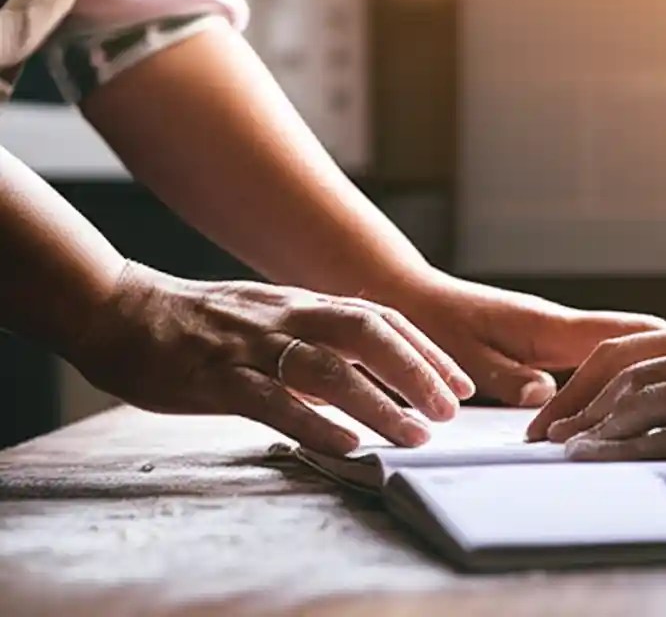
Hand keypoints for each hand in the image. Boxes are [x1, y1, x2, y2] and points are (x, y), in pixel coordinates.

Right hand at [71, 262, 474, 455]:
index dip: (426, 350)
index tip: (461, 383)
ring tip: (413, 437)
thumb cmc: (198, 323)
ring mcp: (252, 345)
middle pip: (368, 332)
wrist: (118, 311)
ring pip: (328, 368)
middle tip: (451, 410)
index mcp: (303, 303)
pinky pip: (272, 401)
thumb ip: (315, 338)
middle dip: (417, 370)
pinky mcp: (216, 377)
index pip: (381, 319)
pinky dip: (313, 423)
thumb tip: (366, 371)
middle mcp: (287, 317)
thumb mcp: (270, 319)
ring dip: (379, 404)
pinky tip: (345, 446)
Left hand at [404, 276, 665, 407]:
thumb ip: (505, 377)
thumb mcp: (462, 356)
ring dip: (643, 375)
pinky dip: (614, 382)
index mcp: (549, 326)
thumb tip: (547, 397)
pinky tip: (626, 410)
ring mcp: (558, 336)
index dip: (663, 351)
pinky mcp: (548, 347)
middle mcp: (561, 327)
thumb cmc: (433, 323)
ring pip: (617, 353)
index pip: (621, 333)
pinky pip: (593, 363)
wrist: (411, 298)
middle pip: (634, 341)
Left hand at [556, 336, 665, 460]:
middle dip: (585, 406)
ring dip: (601, 427)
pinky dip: (640, 446)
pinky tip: (616, 459)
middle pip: (633, 376)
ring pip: (649, 401)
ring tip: (566, 451)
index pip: (642, 359)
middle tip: (549, 436)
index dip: (597, 386)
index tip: (566, 413)